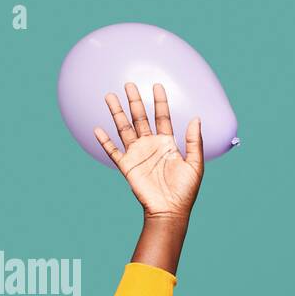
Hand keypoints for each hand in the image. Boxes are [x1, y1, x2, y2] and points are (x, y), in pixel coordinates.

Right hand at [93, 82, 202, 220]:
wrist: (170, 211)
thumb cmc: (185, 191)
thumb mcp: (195, 165)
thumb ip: (194, 142)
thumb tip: (196, 119)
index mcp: (167, 144)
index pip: (162, 117)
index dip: (160, 102)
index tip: (157, 85)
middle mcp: (150, 145)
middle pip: (140, 118)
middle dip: (135, 102)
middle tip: (129, 84)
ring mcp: (137, 154)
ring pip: (125, 129)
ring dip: (117, 113)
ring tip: (110, 96)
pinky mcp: (127, 166)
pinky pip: (113, 151)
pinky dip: (105, 141)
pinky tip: (98, 129)